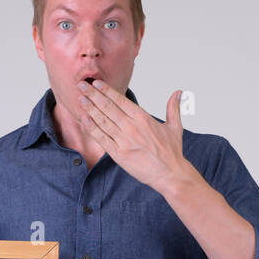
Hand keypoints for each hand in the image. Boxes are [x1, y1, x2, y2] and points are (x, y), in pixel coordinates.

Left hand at [76, 80, 198, 196]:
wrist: (170, 174)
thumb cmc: (171, 152)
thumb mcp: (174, 127)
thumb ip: (173, 108)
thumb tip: (178, 93)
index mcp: (143, 118)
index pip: (120, 100)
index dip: (106, 91)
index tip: (96, 83)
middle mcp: (131, 127)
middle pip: (108, 108)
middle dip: (93, 95)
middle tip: (82, 86)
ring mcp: (124, 141)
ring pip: (103, 121)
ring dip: (90, 109)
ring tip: (81, 99)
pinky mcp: (119, 155)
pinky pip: (102, 140)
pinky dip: (93, 129)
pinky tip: (85, 120)